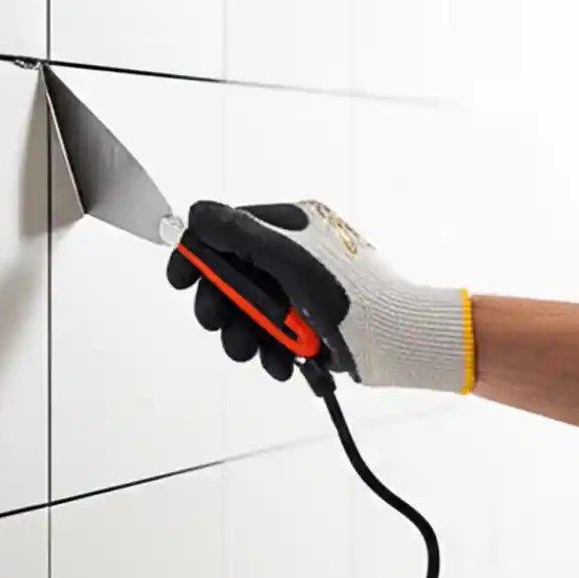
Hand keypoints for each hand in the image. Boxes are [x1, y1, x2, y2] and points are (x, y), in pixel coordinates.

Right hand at [166, 200, 474, 392]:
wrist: (398, 341)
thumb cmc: (353, 295)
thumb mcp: (287, 258)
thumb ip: (238, 235)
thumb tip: (196, 214)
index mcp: (292, 225)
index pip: (227, 230)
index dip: (198, 255)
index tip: (180, 280)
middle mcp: (294, 254)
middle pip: (231, 277)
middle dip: (222, 306)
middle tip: (218, 323)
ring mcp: (301, 290)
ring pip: (249, 314)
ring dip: (245, 337)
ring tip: (256, 352)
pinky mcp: (308, 324)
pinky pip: (272, 337)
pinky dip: (272, 352)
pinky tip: (283, 363)